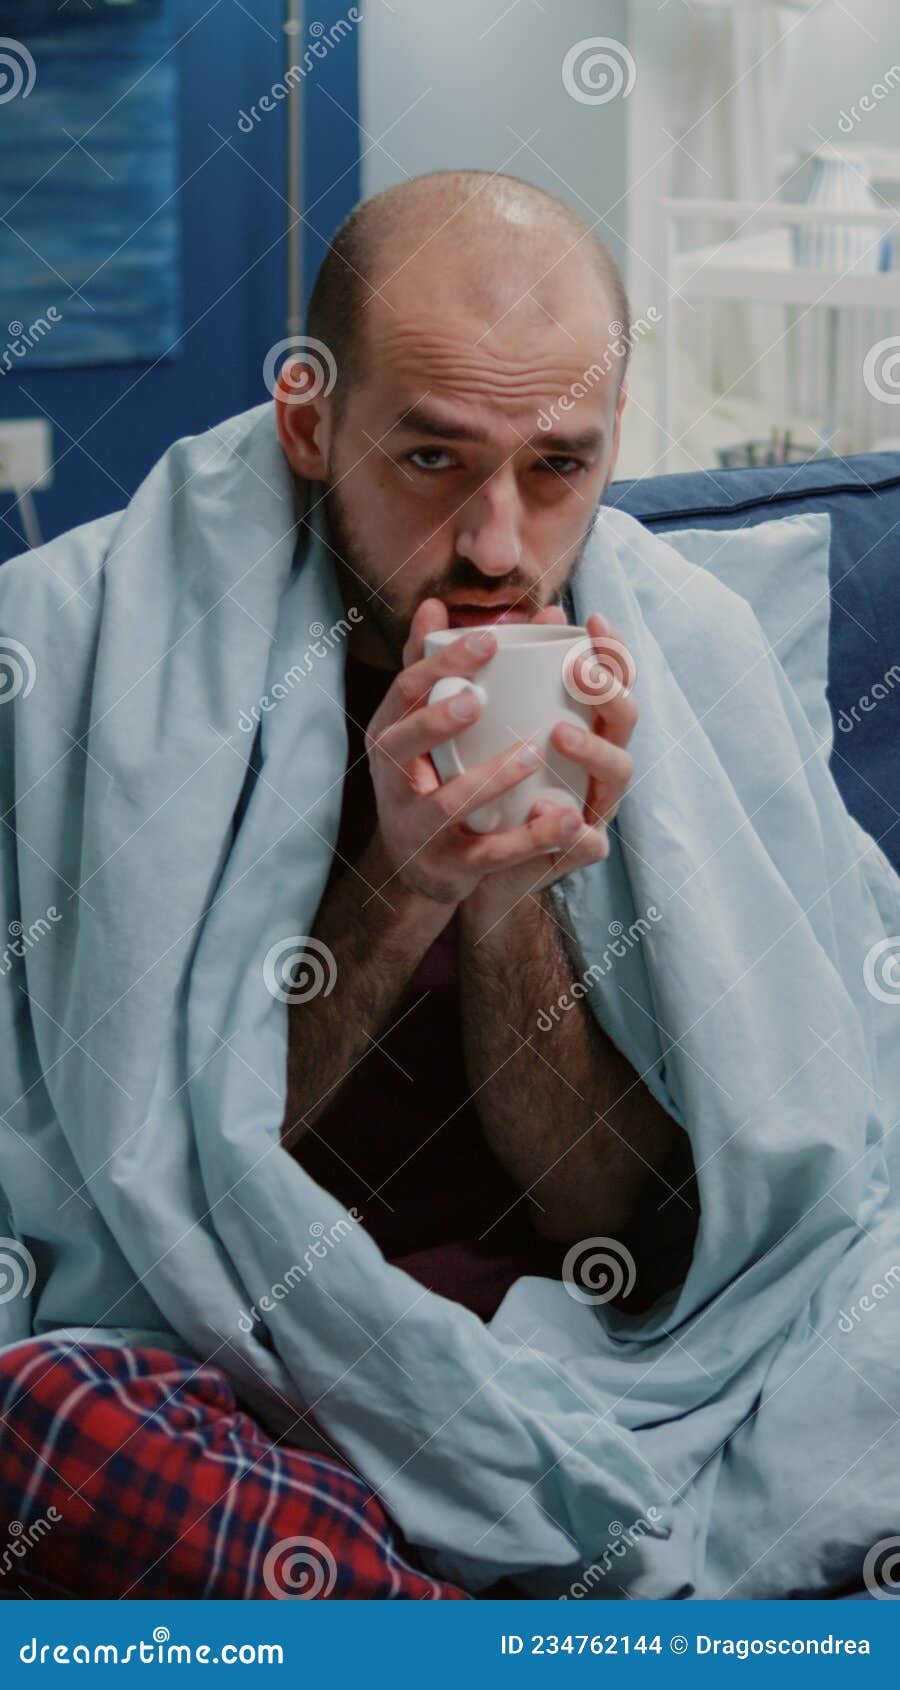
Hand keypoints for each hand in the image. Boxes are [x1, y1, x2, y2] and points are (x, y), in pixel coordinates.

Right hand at [365, 599, 589, 905]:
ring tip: (532, 754)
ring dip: (488, 779)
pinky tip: (566, 819)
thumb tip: (436, 604)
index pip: (405, 690)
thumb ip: (433, 668)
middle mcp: (392, 779)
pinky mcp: (450, 867)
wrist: (420, 868)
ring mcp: (418, 827)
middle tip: (479, 696)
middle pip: (404, 743)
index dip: (440, 662)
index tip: (489, 638)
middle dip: (437, 719)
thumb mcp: (418, 726)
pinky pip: (490, 855)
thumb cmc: (428, 779)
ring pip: (446, 804)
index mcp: (390, 735)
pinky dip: (529, 840)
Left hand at [462, 609, 637, 932]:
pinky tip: (550, 810)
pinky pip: (589, 843)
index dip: (609, 648)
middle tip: (580, 673)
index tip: (589, 618)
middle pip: (625, 719)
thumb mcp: (455, 725)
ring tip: (559, 733)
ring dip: (594, 751)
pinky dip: (574, 829)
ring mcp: (591, 805)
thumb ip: (447, 671)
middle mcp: (594, 761)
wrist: (458, 861)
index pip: (609, 679)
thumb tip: (435, 611)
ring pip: (619, 774)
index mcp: (579, 724)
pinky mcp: (574, 852)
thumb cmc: (467, 782)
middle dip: (611, 692)